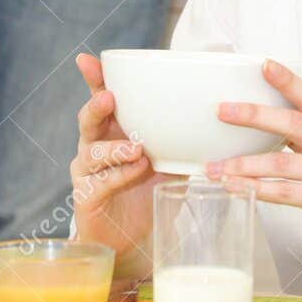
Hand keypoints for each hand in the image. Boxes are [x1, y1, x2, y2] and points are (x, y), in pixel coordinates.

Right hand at [69, 52, 165, 271]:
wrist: (136, 241)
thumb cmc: (149, 193)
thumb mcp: (170, 160)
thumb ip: (182, 137)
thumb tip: (214, 109)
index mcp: (113, 131)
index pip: (100, 99)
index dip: (94, 79)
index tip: (86, 60)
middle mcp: (94, 148)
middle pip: (87, 121)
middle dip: (96, 107)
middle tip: (110, 98)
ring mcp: (88, 175)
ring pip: (91, 153)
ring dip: (114, 148)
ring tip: (137, 148)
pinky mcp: (87, 200)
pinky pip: (100, 184)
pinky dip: (119, 175)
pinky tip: (137, 171)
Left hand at [207, 60, 301, 271]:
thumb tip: (270, 125)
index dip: (288, 80)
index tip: (263, 65)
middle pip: (294, 123)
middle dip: (255, 115)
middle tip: (223, 110)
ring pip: (284, 163)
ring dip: (245, 164)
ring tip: (216, 167)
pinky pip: (288, 194)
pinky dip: (258, 191)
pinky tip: (236, 190)